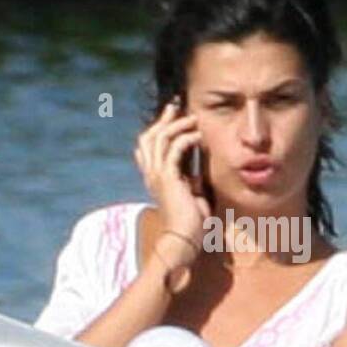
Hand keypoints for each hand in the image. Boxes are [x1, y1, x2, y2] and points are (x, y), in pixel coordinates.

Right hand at [133, 99, 210, 268]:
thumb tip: (198, 170)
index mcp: (155, 178)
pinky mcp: (168, 178)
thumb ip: (191, 180)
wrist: (184, 239)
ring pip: (160, 138)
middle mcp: (152, 174)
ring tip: (194, 120)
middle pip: (149, 137)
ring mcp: (157, 175)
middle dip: (163, 120)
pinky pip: (175, 149)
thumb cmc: (191, 223)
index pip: (147, 146)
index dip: (158, 128)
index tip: (174, 116)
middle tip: (177, 107)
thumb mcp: (191, 195)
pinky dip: (187, 139)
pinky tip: (199, 137)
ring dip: (177, 126)